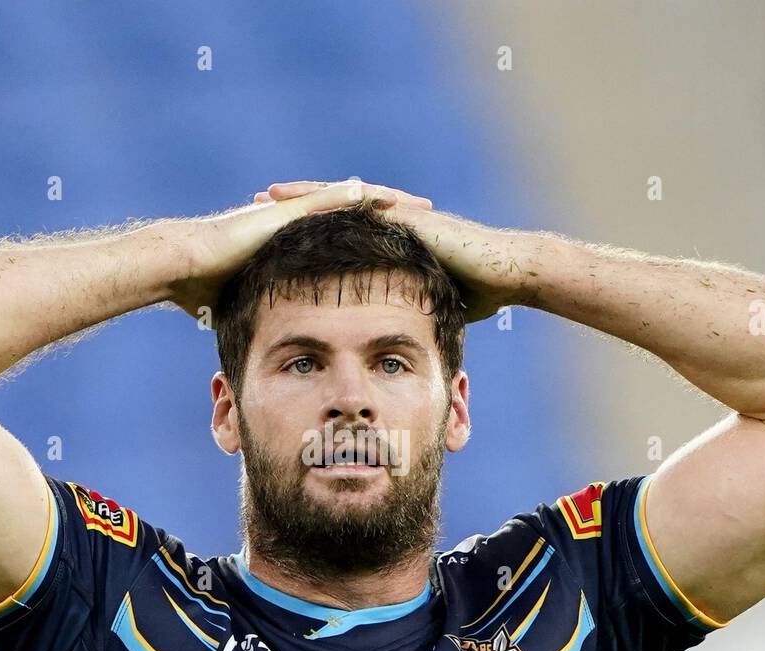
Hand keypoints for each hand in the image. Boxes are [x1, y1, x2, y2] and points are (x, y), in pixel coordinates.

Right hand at [167, 179, 412, 317]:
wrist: (180, 265)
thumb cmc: (202, 287)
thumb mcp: (247, 305)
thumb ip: (264, 314)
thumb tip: (267, 344)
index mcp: (296, 241)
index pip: (350, 235)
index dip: (382, 238)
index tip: (413, 245)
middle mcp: (298, 221)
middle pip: (358, 213)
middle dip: (396, 215)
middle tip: (432, 219)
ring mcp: (290, 212)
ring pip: (349, 201)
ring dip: (386, 201)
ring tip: (420, 206)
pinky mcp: (281, 211)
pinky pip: (324, 200)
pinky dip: (353, 198)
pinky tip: (381, 197)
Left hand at [253, 179, 538, 322]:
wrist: (511, 272)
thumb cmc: (480, 291)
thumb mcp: (432, 304)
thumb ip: (409, 311)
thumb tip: (396, 341)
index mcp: (388, 241)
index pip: (336, 229)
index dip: (302, 229)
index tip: (267, 231)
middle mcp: (390, 222)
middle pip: (330, 208)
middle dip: (293, 206)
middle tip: (253, 203)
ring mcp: (402, 216)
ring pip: (344, 200)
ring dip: (307, 196)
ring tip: (271, 195)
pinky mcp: (414, 218)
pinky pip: (371, 207)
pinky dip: (341, 202)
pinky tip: (315, 202)